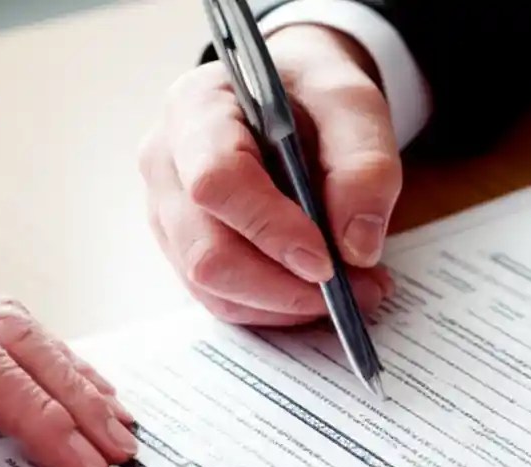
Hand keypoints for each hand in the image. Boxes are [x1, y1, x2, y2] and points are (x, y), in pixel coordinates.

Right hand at [140, 25, 399, 325]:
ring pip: (212, 289)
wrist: (286, 95)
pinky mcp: (186, 250)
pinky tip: (320, 293)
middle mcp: (166, 165)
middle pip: (206, 252)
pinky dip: (277, 309)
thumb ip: (364, 164)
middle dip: (285, 287)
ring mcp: (168, 213)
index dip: (270, 229)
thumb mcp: (352, 103)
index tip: (327, 262)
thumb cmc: (310, 92)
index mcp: (196, 111)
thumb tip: (357, 246)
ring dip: (287, 305)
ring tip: (354, 290)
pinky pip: (224, 299)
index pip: (216, 182)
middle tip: (359, 290)